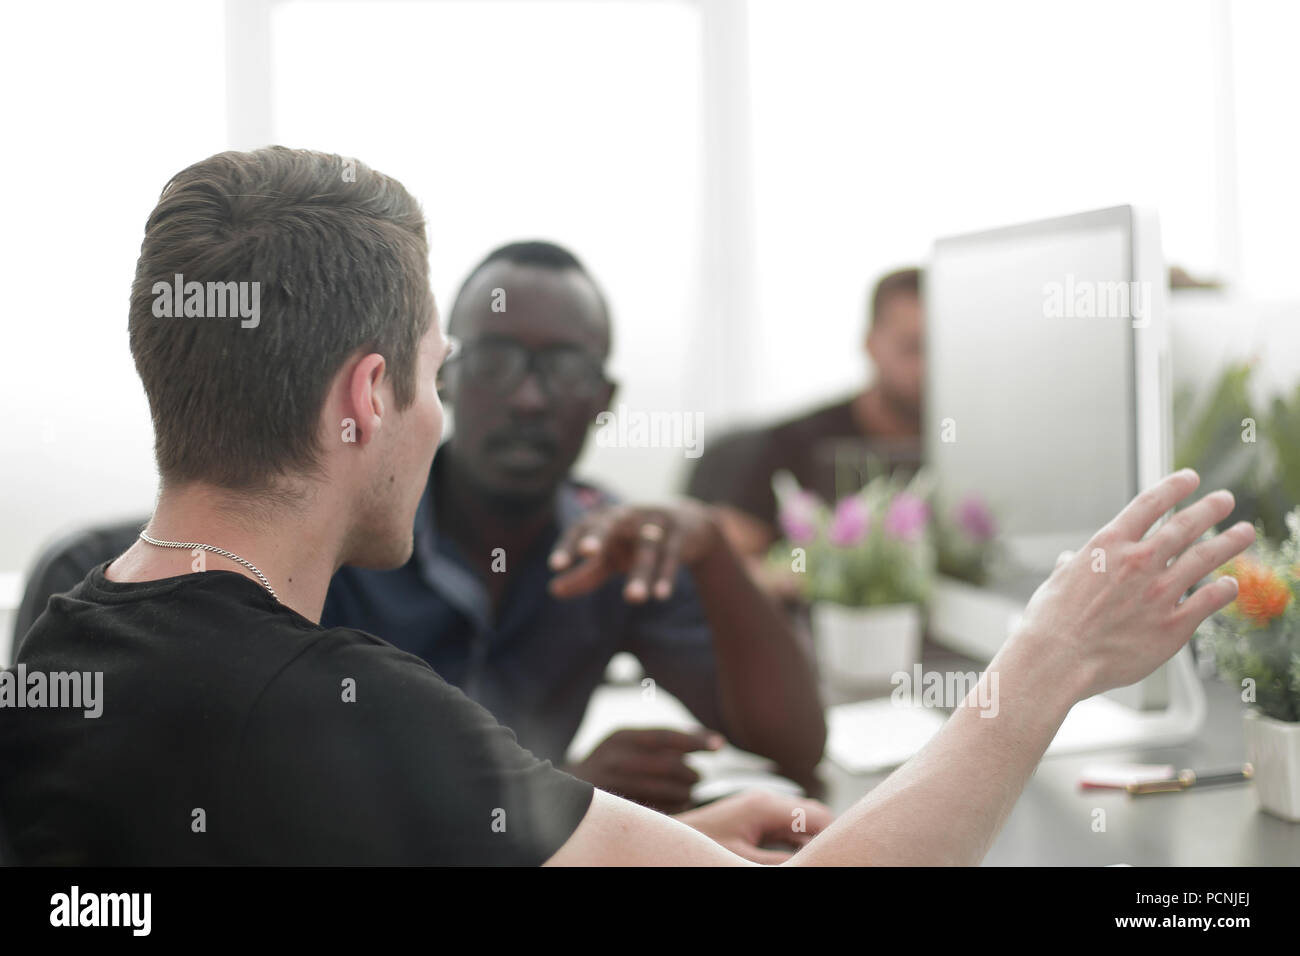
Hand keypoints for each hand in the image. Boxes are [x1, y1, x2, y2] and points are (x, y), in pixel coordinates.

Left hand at [549, 501, 721, 602]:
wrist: (690, 523)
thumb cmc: (637, 541)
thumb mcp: (611, 557)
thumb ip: (585, 573)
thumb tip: (553, 591)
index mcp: (605, 520)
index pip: (581, 527)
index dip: (568, 545)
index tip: (555, 566)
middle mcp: (628, 517)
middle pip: (611, 524)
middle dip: (599, 536)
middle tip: (587, 552)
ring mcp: (656, 524)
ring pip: (647, 548)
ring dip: (641, 573)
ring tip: (633, 599)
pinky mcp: (680, 535)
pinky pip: (672, 556)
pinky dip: (666, 575)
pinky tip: (660, 595)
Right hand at [567, 728, 723, 812]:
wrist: (569, 788)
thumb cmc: (611, 760)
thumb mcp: (627, 740)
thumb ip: (660, 738)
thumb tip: (705, 736)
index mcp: (621, 737)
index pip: (666, 736)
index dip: (696, 740)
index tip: (719, 744)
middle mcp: (616, 758)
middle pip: (668, 765)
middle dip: (691, 772)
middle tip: (699, 776)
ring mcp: (614, 784)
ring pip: (664, 789)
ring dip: (686, 791)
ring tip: (690, 790)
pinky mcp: (617, 807)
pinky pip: (656, 809)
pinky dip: (676, 806)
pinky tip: (681, 803)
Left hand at [674, 789, 834, 863]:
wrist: (670, 841)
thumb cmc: (700, 846)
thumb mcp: (744, 860)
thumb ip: (782, 859)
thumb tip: (812, 859)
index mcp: (766, 806)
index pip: (818, 815)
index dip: (836, 834)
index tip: (847, 851)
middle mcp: (766, 800)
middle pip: (812, 817)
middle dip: (822, 838)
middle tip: (830, 858)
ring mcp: (759, 807)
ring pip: (800, 823)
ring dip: (808, 842)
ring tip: (812, 858)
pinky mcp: (753, 817)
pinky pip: (784, 828)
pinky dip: (793, 843)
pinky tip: (792, 858)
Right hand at [1012, 469, 1253, 700]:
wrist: (1058, 658)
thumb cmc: (1050, 622)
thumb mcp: (1057, 580)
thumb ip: (1072, 566)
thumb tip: (1070, 560)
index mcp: (1108, 544)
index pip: (1148, 504)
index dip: (1173, 487)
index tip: (1189, 478)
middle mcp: (1138, 561)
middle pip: (1184, 525)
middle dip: (1209, 509)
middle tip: (1226, 500)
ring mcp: (1159, 592)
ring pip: (1204, 558)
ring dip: (1228, 543)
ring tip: (1245, 533)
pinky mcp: (1173, 624)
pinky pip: (1208, 600)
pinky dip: (1223, 590)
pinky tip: (1230, 585)